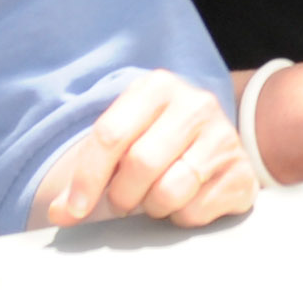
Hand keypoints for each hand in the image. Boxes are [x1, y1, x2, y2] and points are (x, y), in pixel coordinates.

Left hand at [32, 74, 254, 229]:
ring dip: (153, 208)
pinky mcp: (242, 173)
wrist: (209, 144)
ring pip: (170, 190)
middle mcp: (195, 104)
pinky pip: (196, 211)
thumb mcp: (120, 143)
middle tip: (121, 202)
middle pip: (140, 164)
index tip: (73, 210)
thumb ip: (85, 176)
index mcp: (157, 87)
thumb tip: (60, 213)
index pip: (110, 135)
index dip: (86, 178)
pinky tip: (185, 201)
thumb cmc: (154, 143)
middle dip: (122, 196)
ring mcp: (224, 137)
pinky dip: (181, 217)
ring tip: (155, 198)